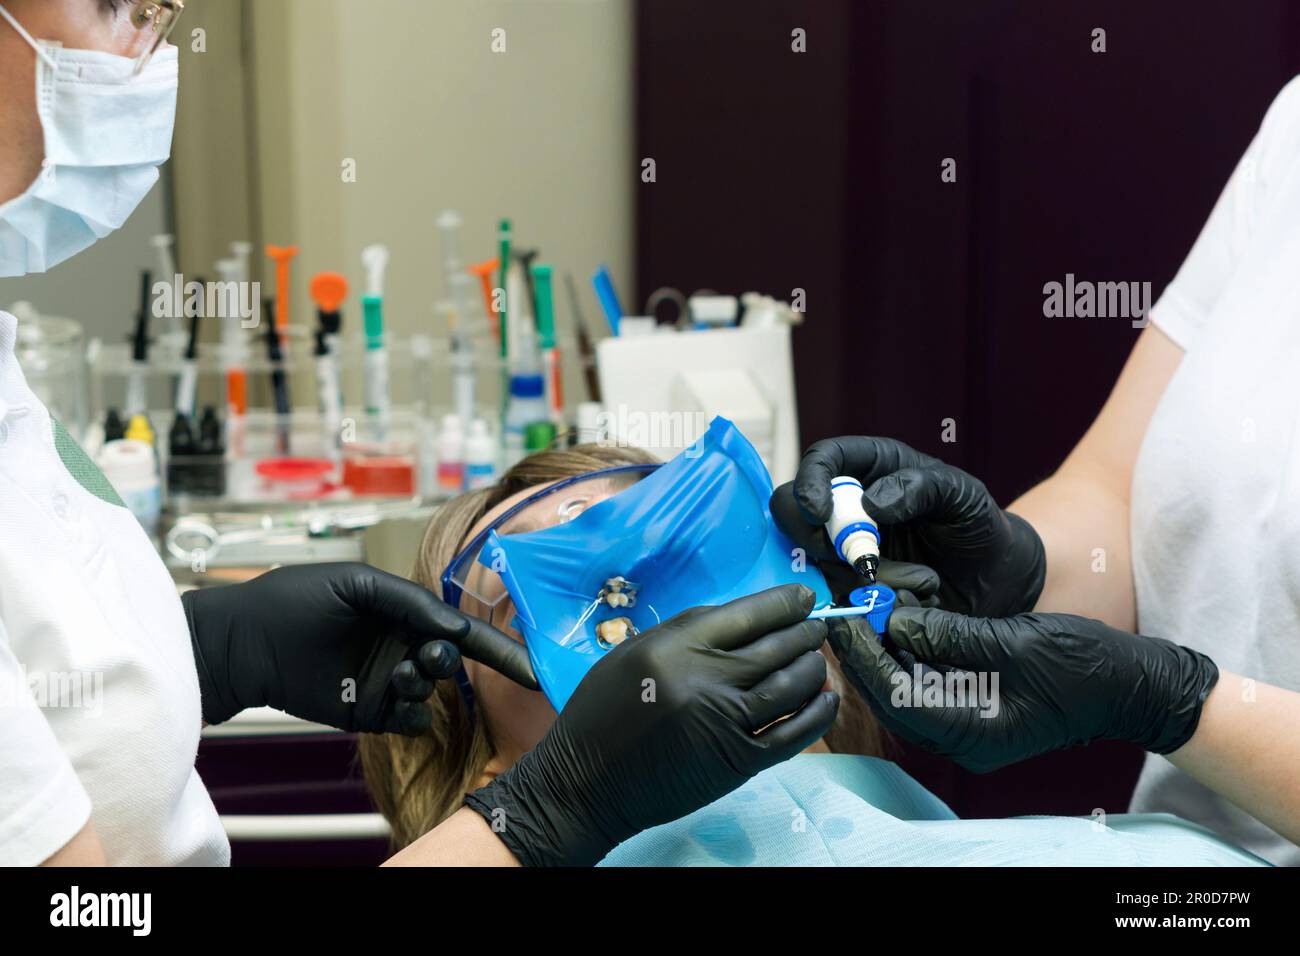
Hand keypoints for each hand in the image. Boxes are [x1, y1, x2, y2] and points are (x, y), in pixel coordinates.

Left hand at [182, 562, 534, 733]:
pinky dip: (413, 715)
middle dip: (450, 661)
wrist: (242, 642)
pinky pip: (410, 721)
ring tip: (398, 673)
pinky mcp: (368, 711)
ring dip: (424, 683)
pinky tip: (395, 699)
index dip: (497, 647)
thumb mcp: (357, 584)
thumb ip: (410, 601)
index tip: (530, 667)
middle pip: (450, 660)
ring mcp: (385, 680)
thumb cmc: (292, 600)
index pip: (460, 629)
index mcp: (402, 611)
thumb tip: (455, 626)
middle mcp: (399, 644)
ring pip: (431, 690)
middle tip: (430, 657)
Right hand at [465, 584, 839, 865]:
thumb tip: (745, 619)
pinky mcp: (738, 762)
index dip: (785, 602)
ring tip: (817, 658)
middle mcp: (705, 680)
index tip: (805, 597)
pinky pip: (793, 733)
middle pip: (776, 647)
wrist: (585, 783)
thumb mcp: (633, 653)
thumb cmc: (603, 712)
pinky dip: (817, 714)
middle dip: (805, 632)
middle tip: (817, 626)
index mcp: (675, 647)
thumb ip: (685, 633)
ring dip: (814, 667)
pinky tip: (827, 699)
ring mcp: (725, 722)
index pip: (748, 614)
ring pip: (792, 686)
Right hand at [772, 435, 1045, 615]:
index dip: (810, 481)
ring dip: (854, 576)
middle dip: (813, 537)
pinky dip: (862, 602)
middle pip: (793, 510)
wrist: (991, 579)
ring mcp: (840, 548)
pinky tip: (904, 601)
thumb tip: (871, 504)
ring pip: (812, 560)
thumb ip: (922, 487)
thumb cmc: (975, 524)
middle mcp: (844, 506)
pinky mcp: (845, 586)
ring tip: (915, 582)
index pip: (821, 460)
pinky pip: (831, 595)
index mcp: (869, 468)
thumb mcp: (962, 496)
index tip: (818, 512)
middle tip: (853, 558)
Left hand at [826, 606, 1218, 772]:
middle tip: (841, 609)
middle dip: (864, 653)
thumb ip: (951, 635)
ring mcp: (965, 726)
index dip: (864, 656)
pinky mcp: (970, 708)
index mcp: (970, 733)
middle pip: (890, 697)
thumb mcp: (1014, 642)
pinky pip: (924, 683)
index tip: (843, 617)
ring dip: (881, 651)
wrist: (1131, 684)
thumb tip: (893, 620)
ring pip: (902, 690)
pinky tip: (894, 619)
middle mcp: (959, 738)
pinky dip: (906, 653)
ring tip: (861, 608)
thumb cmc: (1082, 664)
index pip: (896, 697)